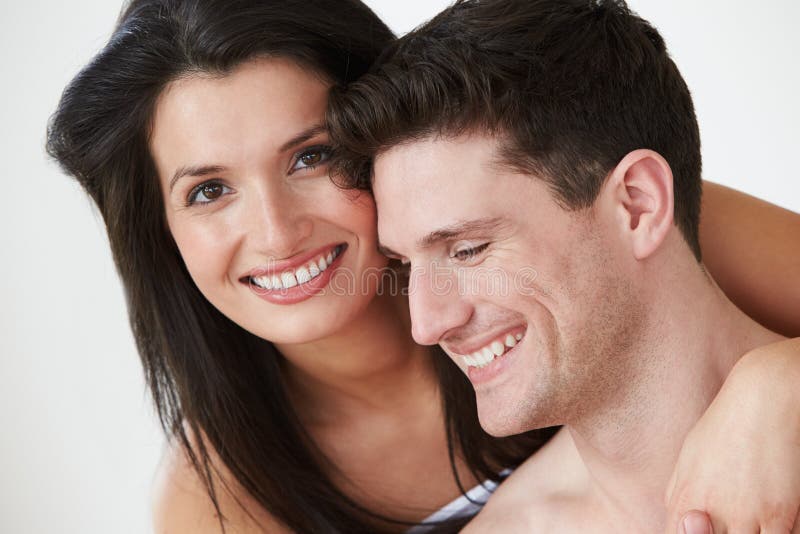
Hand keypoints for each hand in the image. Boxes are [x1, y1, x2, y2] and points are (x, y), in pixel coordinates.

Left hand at [664, 338, 799, 533]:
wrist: (763, 398)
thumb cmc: (725, 426)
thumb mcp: (690, 458)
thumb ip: (681, 494)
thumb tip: (682, 521)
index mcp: (682, 501)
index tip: (702, 529)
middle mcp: (709, 514)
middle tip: (729, 522)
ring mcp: (745, 517)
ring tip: (751, 522)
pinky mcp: (780, 516)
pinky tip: (773, 523)